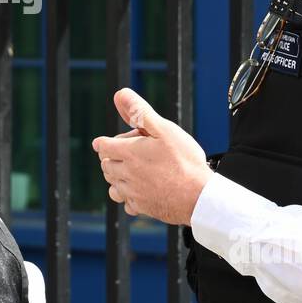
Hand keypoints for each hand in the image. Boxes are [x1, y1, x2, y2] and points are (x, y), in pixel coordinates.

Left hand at [91, 87, 213, 226]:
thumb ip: (140, 111)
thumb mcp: (164, 129)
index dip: (104, 142)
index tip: (104, 142)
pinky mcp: (143, 207)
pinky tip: (141, 191)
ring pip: (113, 186)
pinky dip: (129, 197)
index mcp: (128, 153)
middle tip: (132, 153)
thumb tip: (120, 94)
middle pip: (106, 165)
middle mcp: (126, 174)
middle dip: (112, 158)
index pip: (102, 146)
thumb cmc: (184, 161)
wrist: (199, 196)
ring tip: (134, 173)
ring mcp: (133, 193)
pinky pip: (126, 203)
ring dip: (117, 178)